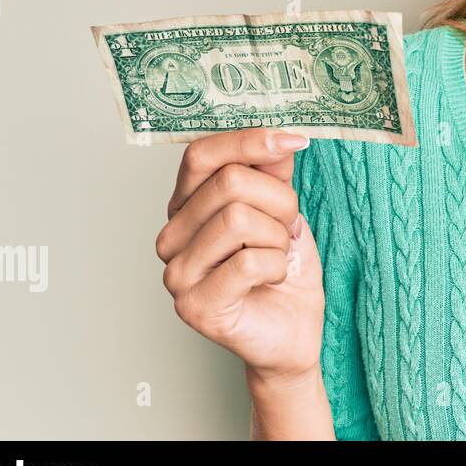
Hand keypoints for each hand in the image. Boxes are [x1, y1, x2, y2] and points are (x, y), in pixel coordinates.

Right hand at [155, 128, 325, 382]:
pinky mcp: (195, 306)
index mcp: (186, 206)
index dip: (249, 141)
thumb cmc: (282, 267)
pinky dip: (277, 267)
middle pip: (230, 183)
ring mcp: (177, 273)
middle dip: (279, 201)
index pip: (201, 154)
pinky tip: (270, 281)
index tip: (294, 140)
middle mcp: (172, 236)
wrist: (293, 328)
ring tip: (275, 257)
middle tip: (286, 228)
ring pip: (240, 219)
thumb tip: (277, 137)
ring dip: (278, 238)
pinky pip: (249, 262)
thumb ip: (272, 171)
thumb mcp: (282, 207)